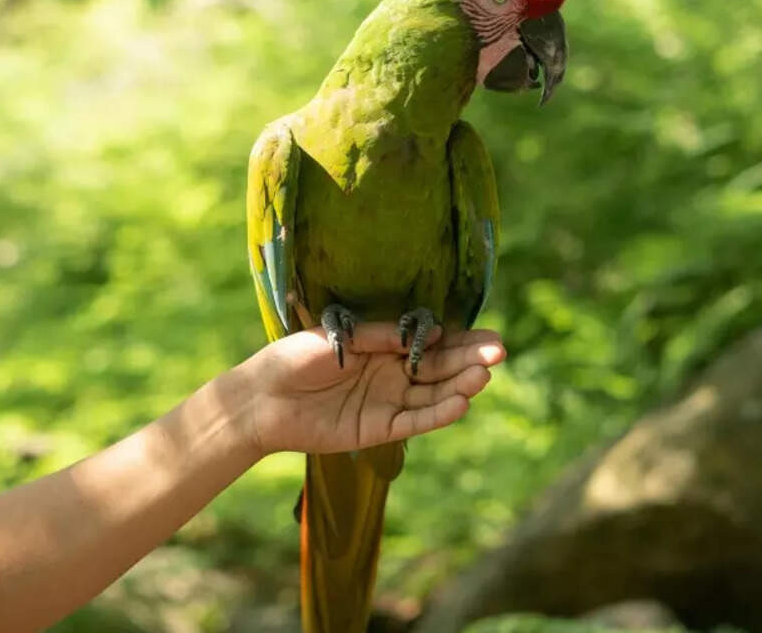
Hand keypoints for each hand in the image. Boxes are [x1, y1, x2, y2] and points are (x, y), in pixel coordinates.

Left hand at [237, 323, 505, 455]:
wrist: (262, 397)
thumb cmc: (295, 357)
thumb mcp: (341, 336)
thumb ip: (382, 336)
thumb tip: (428, 331)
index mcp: (384, 347)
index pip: (432, 343)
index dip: (461, 340)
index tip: (491, 336)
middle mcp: (392, 375)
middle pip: (439, 369)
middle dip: (470, 360)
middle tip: (499, 353)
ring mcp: (387, 402)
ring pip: (432, 395)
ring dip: (459, 386)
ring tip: (483, 376)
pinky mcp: (377, 430)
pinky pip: (414, 422)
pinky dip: (437, 414)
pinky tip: (461, 403)